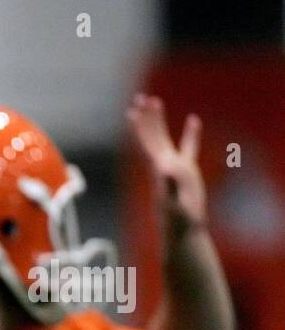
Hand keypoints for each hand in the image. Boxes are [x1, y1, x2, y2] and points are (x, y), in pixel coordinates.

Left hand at [128, 94, 205, 231]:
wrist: (182, 232)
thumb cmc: (179, 220)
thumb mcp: (174, 201)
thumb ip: (170, 185)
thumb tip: (166, 169)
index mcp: (160, 168)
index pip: (147, 142)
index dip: (141, 125)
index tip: (135, 108)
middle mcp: (163, 165)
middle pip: (152, 136)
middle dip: (146, 117)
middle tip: (140, 97)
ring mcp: (175, 167)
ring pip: (166, 138)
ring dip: (160, 120)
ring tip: (156, 102)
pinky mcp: (187, 172)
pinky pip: (189, 147)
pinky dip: (191, 133)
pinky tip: (194, 120)